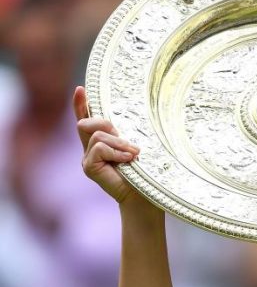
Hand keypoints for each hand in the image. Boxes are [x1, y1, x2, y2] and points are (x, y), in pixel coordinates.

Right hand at [73, 85, 140, 204]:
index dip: (81, 105)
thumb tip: (116, 123)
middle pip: (89, 122)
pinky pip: (99, 147)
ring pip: (97, 135)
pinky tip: (127, 161)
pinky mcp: (88, 167)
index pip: (87, 120)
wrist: (144, 197)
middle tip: (131, 145)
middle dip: (109, 125)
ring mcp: (87, 158)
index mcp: (102, 143)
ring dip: (119, 143)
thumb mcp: (132, 146)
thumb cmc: (143, 173)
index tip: (81, 89)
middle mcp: (90, 149)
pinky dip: (115, 152)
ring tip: (134, 155)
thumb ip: (121, 134)